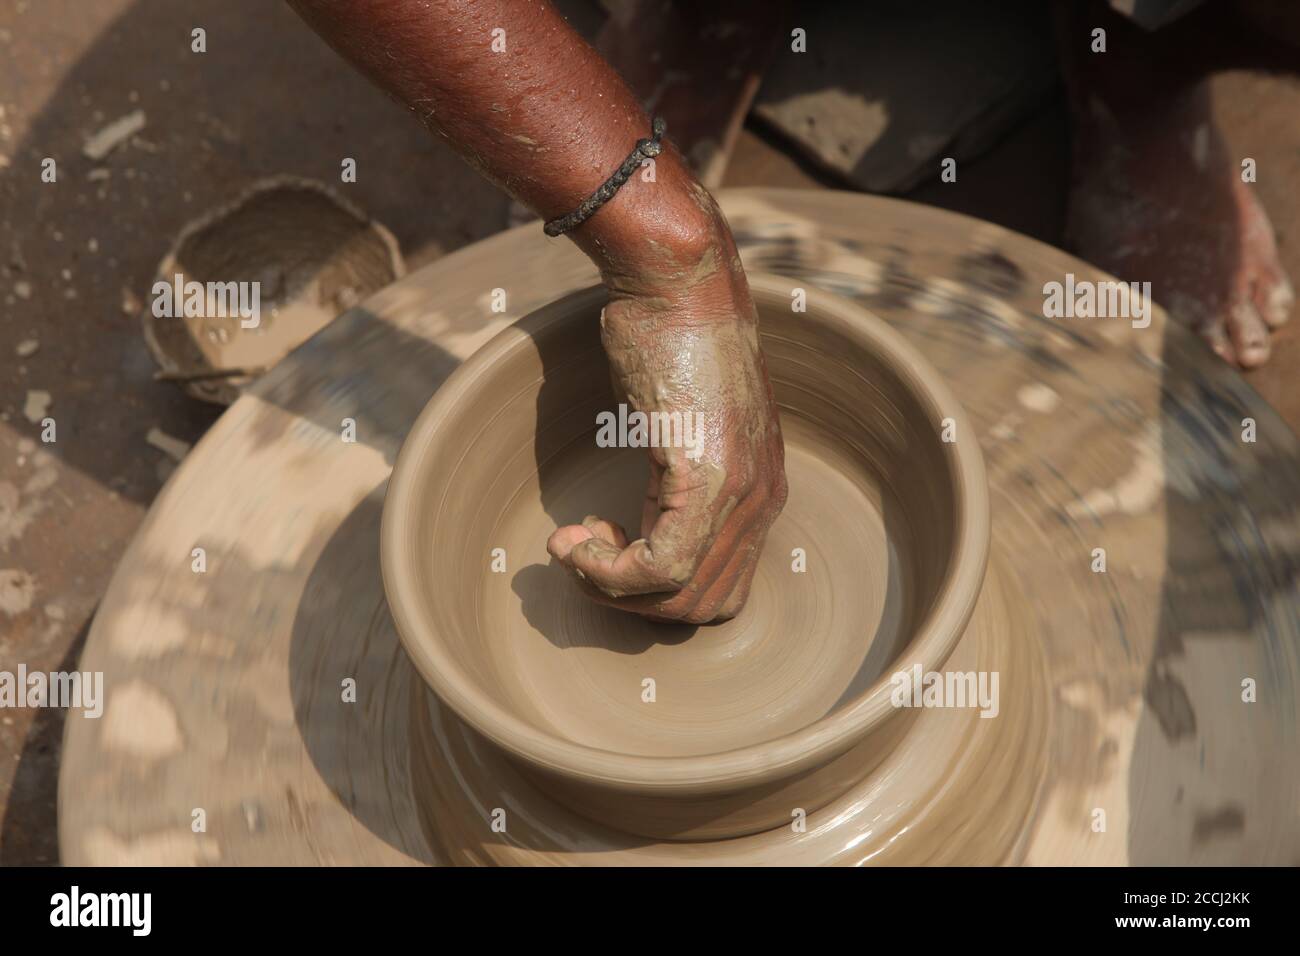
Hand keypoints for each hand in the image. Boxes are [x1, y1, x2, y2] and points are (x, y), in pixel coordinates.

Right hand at [547, 204, 786, 622]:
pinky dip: (606, 571)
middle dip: (629, 600)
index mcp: (760, 492)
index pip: (718, 591)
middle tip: (585, 554)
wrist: (677, 286)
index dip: (655, 593)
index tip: (607, 544)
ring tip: (573, 544)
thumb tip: (645, 528)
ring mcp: (738, 494)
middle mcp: (760, 502)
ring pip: (678, 599)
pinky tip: (573, 539)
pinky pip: (660, 568)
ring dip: (610, 588)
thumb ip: (683, 481)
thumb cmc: (671, 340)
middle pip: (700, 608)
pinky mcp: (704, 481)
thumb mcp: (686, 426)